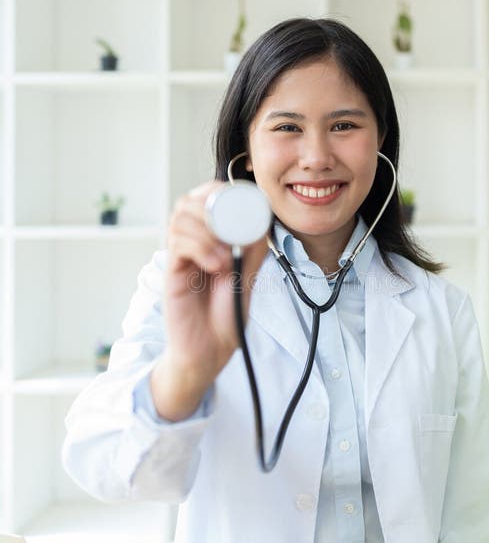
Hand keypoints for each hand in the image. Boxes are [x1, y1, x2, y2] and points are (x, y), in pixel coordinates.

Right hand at [163, 181, 268, 380]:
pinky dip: (201, 248)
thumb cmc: (226, 315)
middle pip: (187, 203)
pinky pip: (178, 244)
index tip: (238, 201)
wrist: (210, 350)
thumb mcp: (248, 277)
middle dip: (210, 206)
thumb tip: (261, 221)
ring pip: (180, 218)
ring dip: (208, 231)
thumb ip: (253, 251)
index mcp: (208, 240)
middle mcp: (191, 244)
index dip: (216, 191)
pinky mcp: (172, 273)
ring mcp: (179, 257)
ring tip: (227, 257)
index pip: (203, 199)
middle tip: (231, 229)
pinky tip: (217, 265)